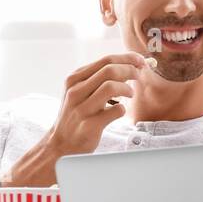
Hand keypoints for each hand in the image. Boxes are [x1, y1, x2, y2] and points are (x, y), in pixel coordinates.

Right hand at [5, 53, 150, 186]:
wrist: (61, 143)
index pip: (106, 60)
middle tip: (139, 76)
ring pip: (111, 87)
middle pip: (110, 70)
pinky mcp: (89, 125)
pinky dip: (122, 109)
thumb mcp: (80, 92)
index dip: (127, 58)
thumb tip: (129, 66)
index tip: (140, 61)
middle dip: (130, 70)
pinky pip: (115, 111)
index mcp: (74, 79)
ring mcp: (81, 108)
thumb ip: (99, 79)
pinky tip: (118, 111)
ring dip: (127, 89)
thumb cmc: (77, 115)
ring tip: (130, 94)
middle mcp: (75, 91)